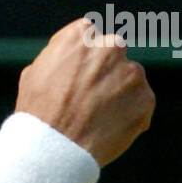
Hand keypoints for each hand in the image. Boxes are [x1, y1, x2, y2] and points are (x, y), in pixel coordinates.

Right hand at [15, 16, 154, 167]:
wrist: (56, 148)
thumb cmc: (39, 111)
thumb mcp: (35, 72)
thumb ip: (60, 57)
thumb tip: (72, 57)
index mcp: (82, 34)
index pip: (90, 37)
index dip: (84, 59)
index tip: (80, 76)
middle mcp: (111, 46)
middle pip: (114, 55)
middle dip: (106, 72)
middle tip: (91, 98)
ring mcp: (132, 72)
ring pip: (130, 80)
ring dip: (120, 94)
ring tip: (98, 119)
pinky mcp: (146, 98)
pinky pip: (140, 105)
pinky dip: (131, 116)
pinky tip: (109, 130)